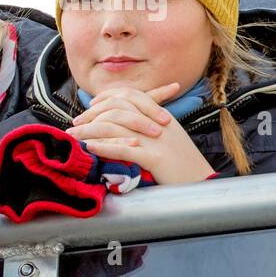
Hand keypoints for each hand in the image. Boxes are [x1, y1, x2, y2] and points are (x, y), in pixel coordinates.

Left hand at [66, 83, 213, 183]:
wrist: (202, 181)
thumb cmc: (181, 163)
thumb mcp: (167, 137)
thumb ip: (148, 125)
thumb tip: (121, 122)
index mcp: (161, 115)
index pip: (130, 95)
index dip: (107, 97)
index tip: (91, 105)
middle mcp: (158, 123)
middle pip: (117, 109)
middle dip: (92, 115)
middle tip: (75, 124)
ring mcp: (156, 140)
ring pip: (115, 127)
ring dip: (89, 131)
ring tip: (74, 136)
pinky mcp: (154, 158)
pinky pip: (124, 149)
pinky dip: (103, 147)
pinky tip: (89, 148)